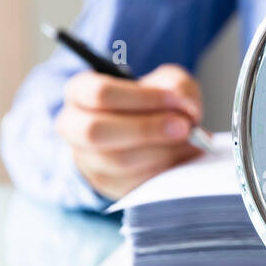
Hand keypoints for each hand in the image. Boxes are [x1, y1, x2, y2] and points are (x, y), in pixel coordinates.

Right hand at [57, 63, 203, 199]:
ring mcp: (87, 159)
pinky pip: (133, 182)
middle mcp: (74, 126)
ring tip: (191, 142)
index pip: (100, 93)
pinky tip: (184, 156)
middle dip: (146, 129)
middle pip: (97, 131)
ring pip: (117, 161)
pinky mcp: (105, 184)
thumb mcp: (163, 82)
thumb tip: (186, 107)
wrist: (140, 133)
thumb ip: (177, 85)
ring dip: (160, 152)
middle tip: (183, 127)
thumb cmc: (148, 102)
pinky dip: (164, 170)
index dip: (142, 97)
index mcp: (80, 92)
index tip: (175, 99)